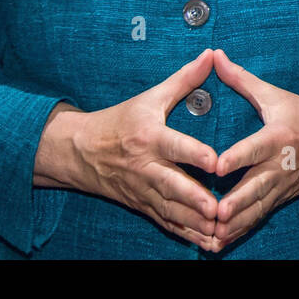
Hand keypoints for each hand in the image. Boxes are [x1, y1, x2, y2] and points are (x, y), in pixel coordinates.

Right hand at [34, 49, 222, 251]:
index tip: (215, 162)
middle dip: (194, 200)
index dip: (194, 154)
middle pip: (172, 185)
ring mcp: (142, 190)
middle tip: (218, 209)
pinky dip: (185, 235)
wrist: (79, 151)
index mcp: (149, 137)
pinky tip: (206, 243)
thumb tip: (211, 54)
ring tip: (219, 231)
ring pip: (170, 210)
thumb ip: (184, 79)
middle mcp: (145, 167)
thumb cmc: (121, 121)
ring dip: (194, 223)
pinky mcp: (142, 206)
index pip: (174, 146)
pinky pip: (165, 223)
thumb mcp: (150, 97)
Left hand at [212, 48, 298, 244]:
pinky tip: (220, 243)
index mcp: (277, 137)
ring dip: (235, 223)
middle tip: (216, 212)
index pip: (255, 148)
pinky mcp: (280, 199)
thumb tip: (216, 56)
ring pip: (256, 209)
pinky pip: (258, 218)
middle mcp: (279, 165)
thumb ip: (242, 79)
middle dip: (236, 202)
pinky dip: (240, 232)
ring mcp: (280, 186)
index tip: (218, 166)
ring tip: (212, 235)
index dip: (237, 157)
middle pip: (256, 187)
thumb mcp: (276, 95)